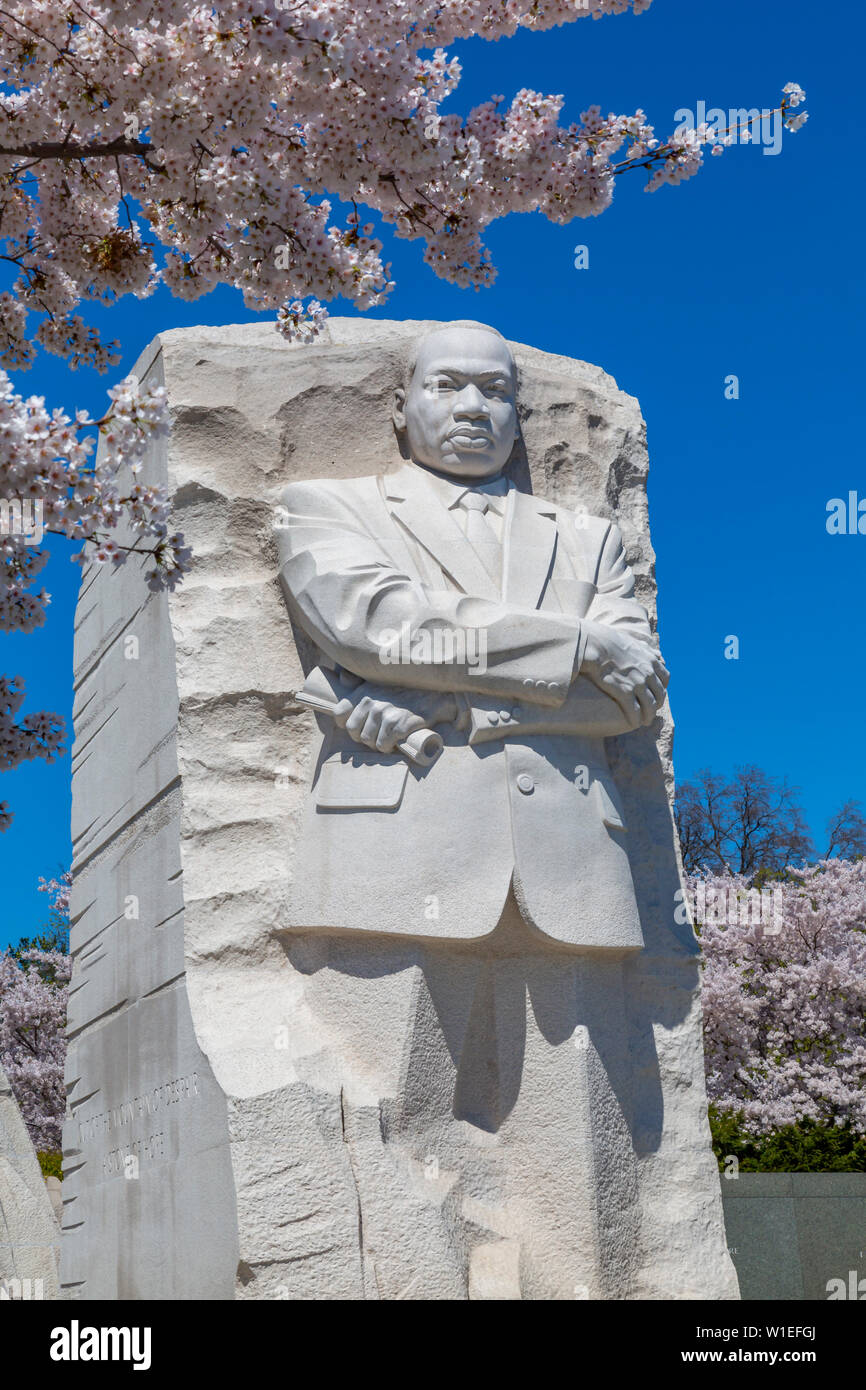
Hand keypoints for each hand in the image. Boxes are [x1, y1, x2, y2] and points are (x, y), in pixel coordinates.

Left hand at [334, 685, 457, 752]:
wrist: (433, 697)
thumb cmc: (403, 694)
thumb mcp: (378, 683)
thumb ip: (357, 682)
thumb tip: (341, 676)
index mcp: (364, 694)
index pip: (340, 714)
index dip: (349, 725)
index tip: (360, 729)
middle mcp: (372, 702)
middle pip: (355, 733)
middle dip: (366, 739)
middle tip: (379, 736)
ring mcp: (386, 714)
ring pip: (370, 742)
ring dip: (379, 745)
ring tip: (389, 738)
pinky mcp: (400, 724)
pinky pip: (384, 746)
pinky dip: (390, 748)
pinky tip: (397, 741)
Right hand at [579, 621, 668, 727]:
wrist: (595, 644)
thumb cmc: (609, 641)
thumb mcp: (633, 642)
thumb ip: (645, 649)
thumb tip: (653, 651)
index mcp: (651, 660)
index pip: (665, 678)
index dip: (662, 688)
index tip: (657, 694)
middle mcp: (648, 673)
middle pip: (659, 694)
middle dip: (657, 705)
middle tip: (651, 712)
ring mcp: (637, 683)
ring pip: (649, 706)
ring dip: (648, 716)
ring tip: (644, 722)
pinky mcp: (624, 692)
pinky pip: (634, 710)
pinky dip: (635, 719)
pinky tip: (633, 724)